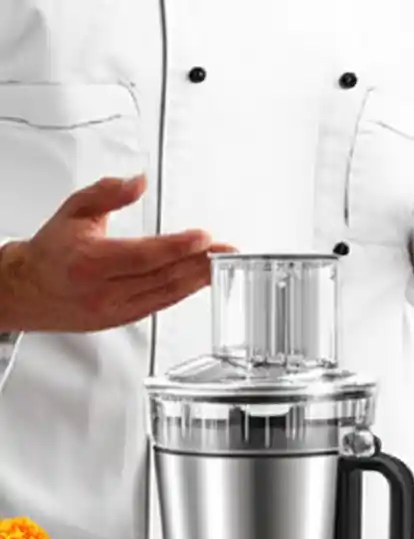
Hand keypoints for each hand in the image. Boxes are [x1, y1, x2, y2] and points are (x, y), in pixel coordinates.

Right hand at [0, 176, 233, 332]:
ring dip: (198, 278)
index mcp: (89, 263)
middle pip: (162, 276)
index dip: (177, 247)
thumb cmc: (51, 251)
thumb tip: (137, 182)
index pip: (143, 255)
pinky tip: (200, 280)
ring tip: (221, 263)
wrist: (27, 291)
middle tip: (226, 250)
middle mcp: (102, 291)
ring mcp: (114, 310)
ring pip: (166, 294)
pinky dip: (184, 291)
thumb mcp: (73, 211)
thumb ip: (106, 194)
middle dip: (199, 261)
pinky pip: (160, 305)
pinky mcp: (122, 320)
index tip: (204, 237)